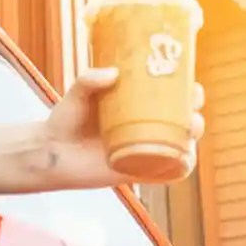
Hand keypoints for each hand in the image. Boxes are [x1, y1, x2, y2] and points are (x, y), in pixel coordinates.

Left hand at [33, 67, 205, 190]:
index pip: (170, 96)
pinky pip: (167, 172)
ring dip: (193, 137)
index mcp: (137, 107)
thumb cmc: (66, 119)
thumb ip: (89, 80)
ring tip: (191, 127)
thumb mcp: (76, 94)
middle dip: (195, 111)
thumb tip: (113, 73)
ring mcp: (143, 150)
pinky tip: (187, 157)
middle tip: (192, 105)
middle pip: (182, 120)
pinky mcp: (137, 172)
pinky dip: (182, 166)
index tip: (191, 82)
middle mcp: (145, 128)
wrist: (50, 152)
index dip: (186, 90)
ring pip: (180, 145)